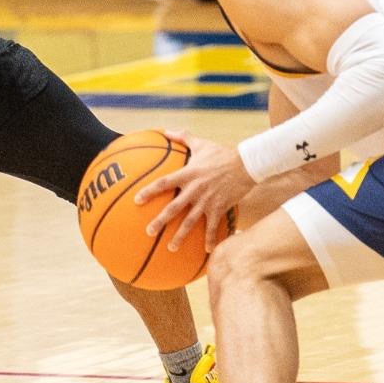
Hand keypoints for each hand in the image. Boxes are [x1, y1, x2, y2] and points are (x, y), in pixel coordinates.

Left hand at [133, 130, 253, 251]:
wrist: (246, 164)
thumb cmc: (222, 153)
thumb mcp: (201, 143)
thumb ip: (182, 137)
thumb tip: (165, 131)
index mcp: (188, 174)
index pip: (164, 183)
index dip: (149, 191)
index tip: (137, 200)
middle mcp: (195, 189)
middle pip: (173, 208)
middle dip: (160, 221)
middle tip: (148, 232)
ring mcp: (207, 201)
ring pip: (190, 221)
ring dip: (180, 236)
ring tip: (170, 248)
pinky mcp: (219, 208)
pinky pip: (213, 227)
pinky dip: (210, 239)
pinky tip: (206, 251)